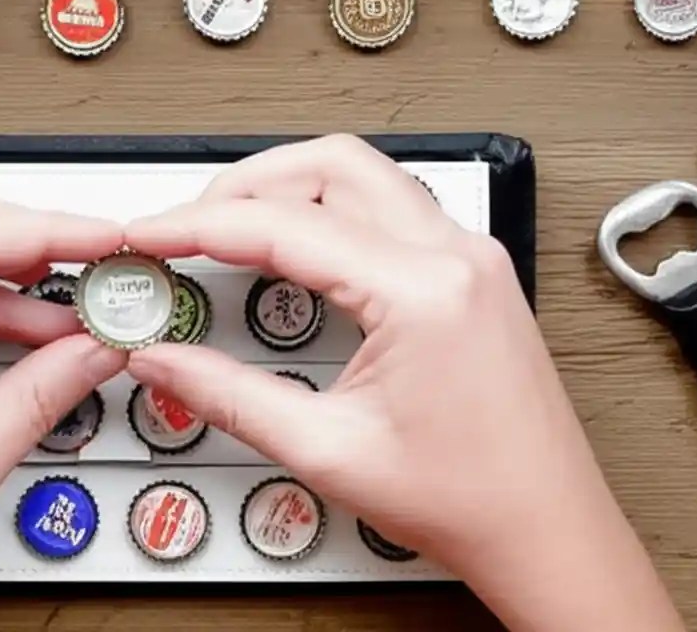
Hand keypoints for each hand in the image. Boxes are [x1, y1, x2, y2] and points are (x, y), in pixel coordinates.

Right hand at [124, 135, 683, 631]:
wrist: (546, 531)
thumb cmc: (471, 500)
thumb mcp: (327, 451)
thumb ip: (227, 396)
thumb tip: (163, 360)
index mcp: (423, 290)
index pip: (284, 225)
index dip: (198, 224)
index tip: (150, 234)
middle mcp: (456, 257)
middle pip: (329, 166)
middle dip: (245, 184)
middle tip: (186, 223)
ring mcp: (471, 260)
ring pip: (364, 176)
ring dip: (290, 189)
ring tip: (229, 228)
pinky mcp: (474, 275)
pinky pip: (392, 210)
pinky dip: (331, 213)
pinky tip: (295, 248)